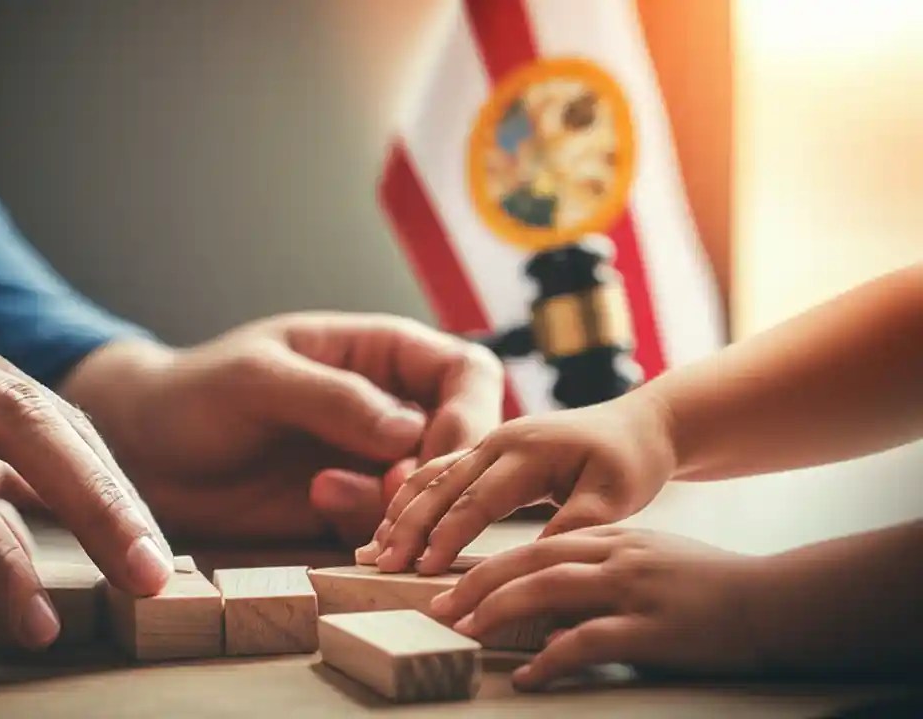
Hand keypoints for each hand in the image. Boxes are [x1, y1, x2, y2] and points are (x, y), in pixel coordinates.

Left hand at [64, 313, 503, 543]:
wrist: (143, 450)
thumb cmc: (195, 391)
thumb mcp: (260, 378)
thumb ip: (334, 399)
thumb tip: (410, 430)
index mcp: (378, 352)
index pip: (463, 371)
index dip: (469, 412)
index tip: (439, 451)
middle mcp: (386, 406)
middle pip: (463, 438)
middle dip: (442, 472)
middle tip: (395, 494)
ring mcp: (367, 461)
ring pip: (431, 490)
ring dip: (399, 504)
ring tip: (325, 493)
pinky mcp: (344, 508)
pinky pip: (388, 526)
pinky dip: (371, 530)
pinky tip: (319, 507)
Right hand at [360, 392, 675, 573]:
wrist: (636, 425)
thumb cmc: (629, 460)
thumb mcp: (617, 495)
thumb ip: (577, 524)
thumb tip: (536, 560)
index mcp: (528, 450)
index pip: (477, 498)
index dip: (447, 534)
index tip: (425, 568)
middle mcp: (499, 441)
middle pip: (440, 485)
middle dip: (408, 526)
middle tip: (382, 564)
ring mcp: (488, 443)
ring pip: (430, 476)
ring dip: (400, 512)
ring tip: (374, 550)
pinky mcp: (484, 453)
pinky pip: (438, 473)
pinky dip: (410, 500)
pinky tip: (392, 527)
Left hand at [428, 527, 764, 689]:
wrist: (775, 601)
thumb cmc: (710, 584)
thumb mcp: (649, 556)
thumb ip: (601, 563)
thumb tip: (550, 588)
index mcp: (611, 537)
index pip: (534, 545)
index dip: (488, 564)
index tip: (452, 585)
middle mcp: (614, 556)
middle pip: (527, 562)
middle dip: (475, 583)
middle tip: (437, 608)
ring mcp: (631, 589)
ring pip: (546, 592)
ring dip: (496, 612)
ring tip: (464, 632)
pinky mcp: (650, 629)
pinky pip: (586, 642)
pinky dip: (549, 660)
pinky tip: (528, 676)